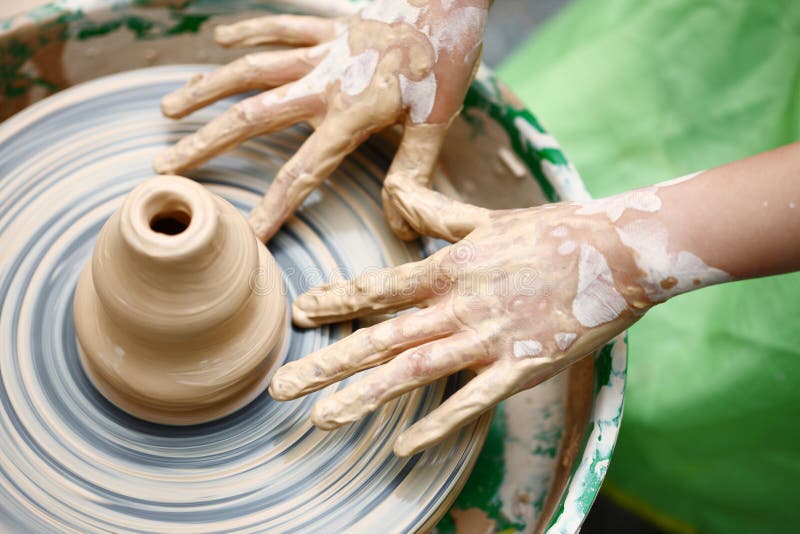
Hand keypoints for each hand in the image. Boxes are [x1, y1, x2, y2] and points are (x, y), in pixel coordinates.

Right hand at [154, 0, 489, 241]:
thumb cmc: (446, 63)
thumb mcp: (436, 123)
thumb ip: (413, 172)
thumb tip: (402, 227)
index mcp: (353, 114)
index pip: (304, 170)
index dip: (274, 205)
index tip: (246, 233)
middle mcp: (326, 82)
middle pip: (253, 117)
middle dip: (206, 144)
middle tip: (166, 167)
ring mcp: (321, 50)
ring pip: (251, 70)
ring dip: (206, 88)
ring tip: (167, 108)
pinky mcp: (326, 25)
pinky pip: (278, 26)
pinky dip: (246, 31)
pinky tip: (216, 39)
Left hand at [269, 182, 654, 455]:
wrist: (622, 251)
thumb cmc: (556, 232)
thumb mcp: (489, 217)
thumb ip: (438, 214)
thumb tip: (397, 197)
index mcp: (450, 267)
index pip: (379, 288)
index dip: (336, 301)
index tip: (299, 314)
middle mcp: (459, 304)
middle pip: (382, 337)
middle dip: (328, 362)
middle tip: (281, 387)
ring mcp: (489, 338)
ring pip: (415, 371)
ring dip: (366, 396)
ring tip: (322, 420)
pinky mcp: (523, 366)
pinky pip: (473, 401)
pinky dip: (438, 424)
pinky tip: (402, 446)